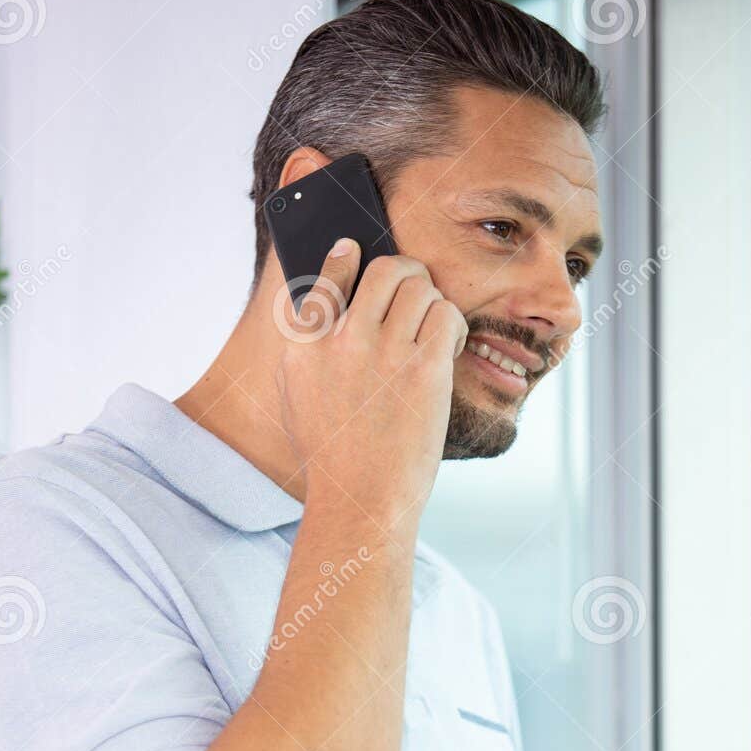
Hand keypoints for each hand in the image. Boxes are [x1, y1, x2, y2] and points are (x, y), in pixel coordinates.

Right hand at [275, 240, 467, 532]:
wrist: (362, 501)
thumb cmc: (334, 458)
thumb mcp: (298, 400)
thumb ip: (306, 349)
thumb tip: (321, 302)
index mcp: (304, 347)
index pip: (324, 277)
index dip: (343, 257)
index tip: (352, 249)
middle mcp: (341, 340)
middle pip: (383, 270)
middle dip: (405, 273)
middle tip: (416, 288)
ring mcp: (384, 352)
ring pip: (419, 288)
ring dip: (432, 302)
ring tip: (432, 329)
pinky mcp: (423, 368)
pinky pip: (446, 315)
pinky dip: (452, 325)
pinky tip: (448, 347)